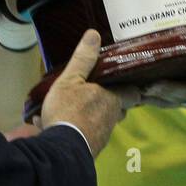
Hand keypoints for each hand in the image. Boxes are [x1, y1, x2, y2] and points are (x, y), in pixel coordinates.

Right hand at [40, 30, 139, 155]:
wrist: (61, 151)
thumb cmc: (68, 111)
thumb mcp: (71, 79)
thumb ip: (84, 59)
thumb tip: (94, 34)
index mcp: (112, 99)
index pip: (132, 93)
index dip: (129, 87)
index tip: (123, 82)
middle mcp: (112, 118)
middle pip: (118, 108)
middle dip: (108, 102)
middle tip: (92, 93)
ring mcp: (102, 136)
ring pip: (101, 122)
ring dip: (89, 116)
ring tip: (68, 110)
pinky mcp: (90, 149)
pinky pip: (85, 135)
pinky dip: (75, 130)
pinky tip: (53, 126)